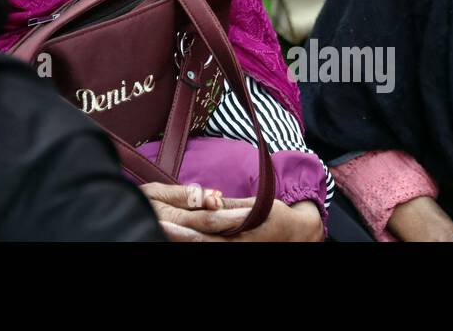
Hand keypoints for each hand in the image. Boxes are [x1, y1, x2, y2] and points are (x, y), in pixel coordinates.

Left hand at [141, 183, 322, 241]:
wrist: (298, 235)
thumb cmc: (276, 216)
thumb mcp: (254, 205)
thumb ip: (229, 204)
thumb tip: (207, 200)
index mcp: (240, 232)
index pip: (207, 231)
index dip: (184, 230)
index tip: (164, 221)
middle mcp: (236, 246)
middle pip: (200, 244)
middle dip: (176, 236)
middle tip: (155, 226)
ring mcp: (235, 252)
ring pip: (203, 248)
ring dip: (181, 241)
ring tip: (159, 232)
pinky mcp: (235, 253)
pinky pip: (211, 249)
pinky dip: (193, 244)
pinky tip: (175, 239)